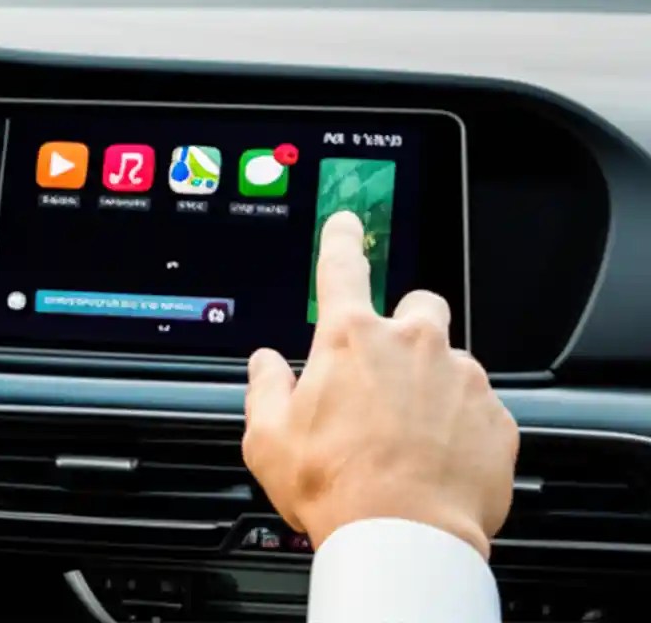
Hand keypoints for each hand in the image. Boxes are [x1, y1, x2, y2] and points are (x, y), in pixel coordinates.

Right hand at [242, 211, 518, 558]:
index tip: (348, 224)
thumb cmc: (334, 486)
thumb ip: (266, 388)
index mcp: (350, 340)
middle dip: (405, 326)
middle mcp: (412, 345)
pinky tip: (436, 461)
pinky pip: (479, 409)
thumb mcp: (268, 438)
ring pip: (452, 361)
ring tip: (408, 437)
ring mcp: (462, 379)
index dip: (341, 240)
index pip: (343, 267)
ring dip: (432, 385)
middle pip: (419, 304)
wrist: (404, 538)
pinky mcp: (496, 418)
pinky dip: (460, 427)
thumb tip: (267, 365)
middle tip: (386, 370)